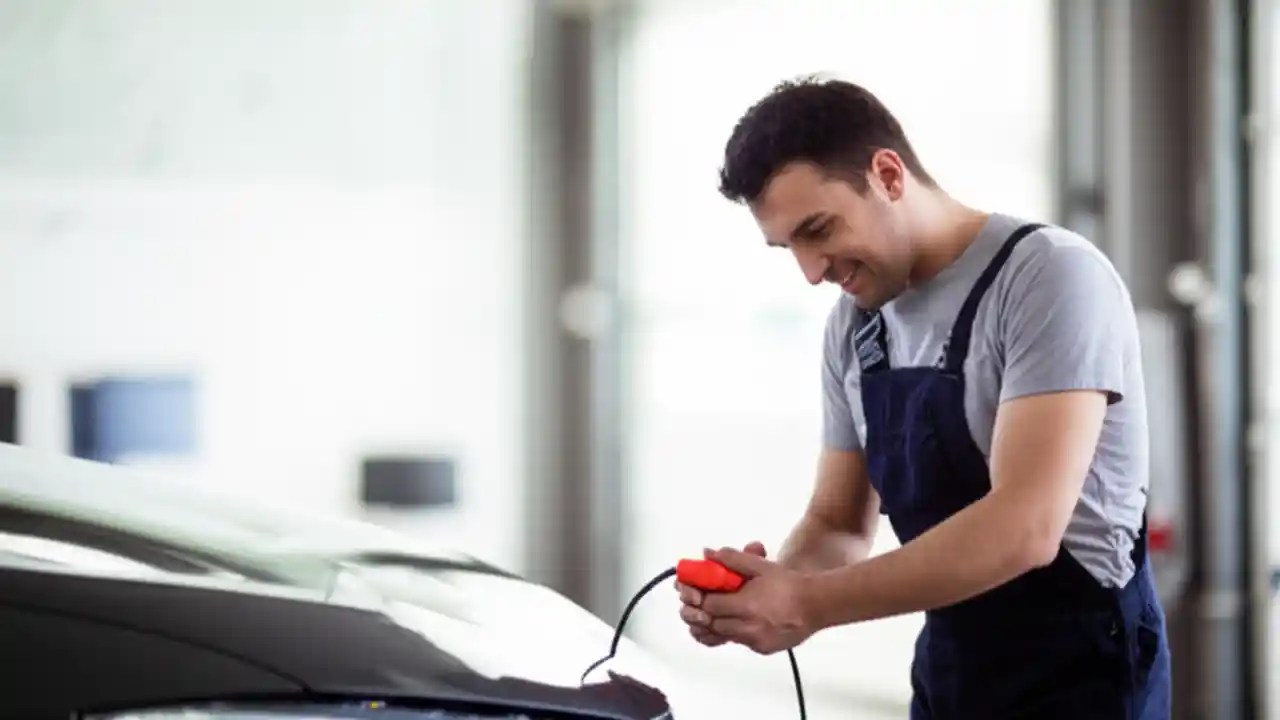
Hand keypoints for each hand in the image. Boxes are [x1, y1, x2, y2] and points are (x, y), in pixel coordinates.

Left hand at [682, 546, 815, 654]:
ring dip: (718, 623)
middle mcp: (747, 628)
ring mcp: (754, 641)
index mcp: (745, 605)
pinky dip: (735, 632)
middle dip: (705, 613)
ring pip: (724, 635)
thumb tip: (708, 554)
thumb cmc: (788, 583)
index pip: (709, 606)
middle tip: (703, 601)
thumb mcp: (759, 566)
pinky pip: (740, 642)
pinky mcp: (762, 649)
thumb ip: (731, 559)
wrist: (816, 604)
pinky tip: (740, 620)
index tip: (696, 591)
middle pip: (712, 624)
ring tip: (720, 610)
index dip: (700, 598)